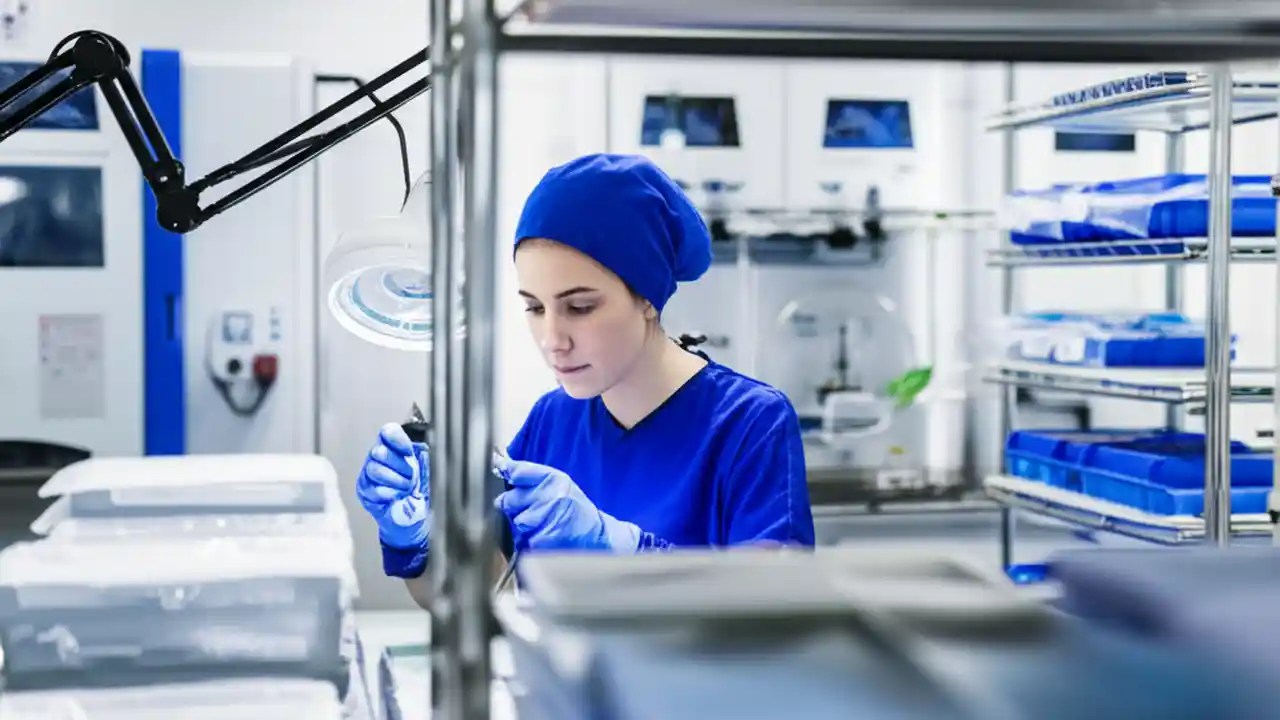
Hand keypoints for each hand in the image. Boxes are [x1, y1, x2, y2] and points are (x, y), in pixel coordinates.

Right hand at [356, 423, 429, 549]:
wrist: (408, 518)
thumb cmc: (415, 491)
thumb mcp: (423, 473)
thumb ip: (420, 459)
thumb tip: (421, 449)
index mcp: (393, 447)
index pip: (388, 432)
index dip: (398, 440)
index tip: (409, 452)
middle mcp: (377, 457)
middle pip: (380, 451)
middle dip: (400, 466)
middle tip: (411, 478)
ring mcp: (368, 473)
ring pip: (374, 469)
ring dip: (395, 481)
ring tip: (405, 489)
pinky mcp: (363, 489)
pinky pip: (372, 488)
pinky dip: (388, 494)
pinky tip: (395, 497)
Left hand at [494, 458, 638, 551]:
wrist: (599, 537)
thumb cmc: (578, 512)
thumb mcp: (561, 485)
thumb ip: (533, 477)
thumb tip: (504, 467)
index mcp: (554, 479)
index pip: (518, 471)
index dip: (508, 474)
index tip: (505, 474)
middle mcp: (550, 496)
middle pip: (510, 500)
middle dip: (514, 507)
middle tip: (532, 510)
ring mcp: (546, 519)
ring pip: (515, 522)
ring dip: (523, 527)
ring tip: (542, 526)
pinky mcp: (542, 540)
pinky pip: (522, 540)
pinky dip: (529, 542)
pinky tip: (545, 537)